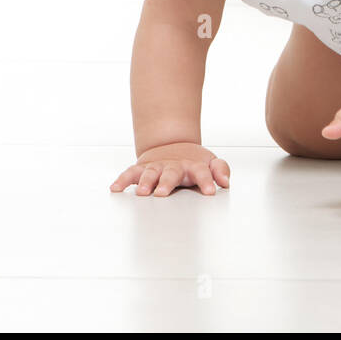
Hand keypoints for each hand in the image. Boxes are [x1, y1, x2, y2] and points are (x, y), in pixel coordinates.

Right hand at [109, 141, 230, 196]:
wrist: (172, 146)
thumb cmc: (193, 162)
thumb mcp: (210, 163)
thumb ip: (220, 170)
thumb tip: (225, 181)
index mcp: (193, 166)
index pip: (201, 172)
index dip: (206, 181)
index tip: (210, 192)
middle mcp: (174, 165)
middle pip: (171, 173)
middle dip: (166, 183)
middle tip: (162, 193)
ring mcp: (157, 166)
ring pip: (150, 173)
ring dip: (145, 182)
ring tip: (142, 193)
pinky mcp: (142, 168)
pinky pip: (130, 173)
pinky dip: (122, 180)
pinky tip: (115, 188)